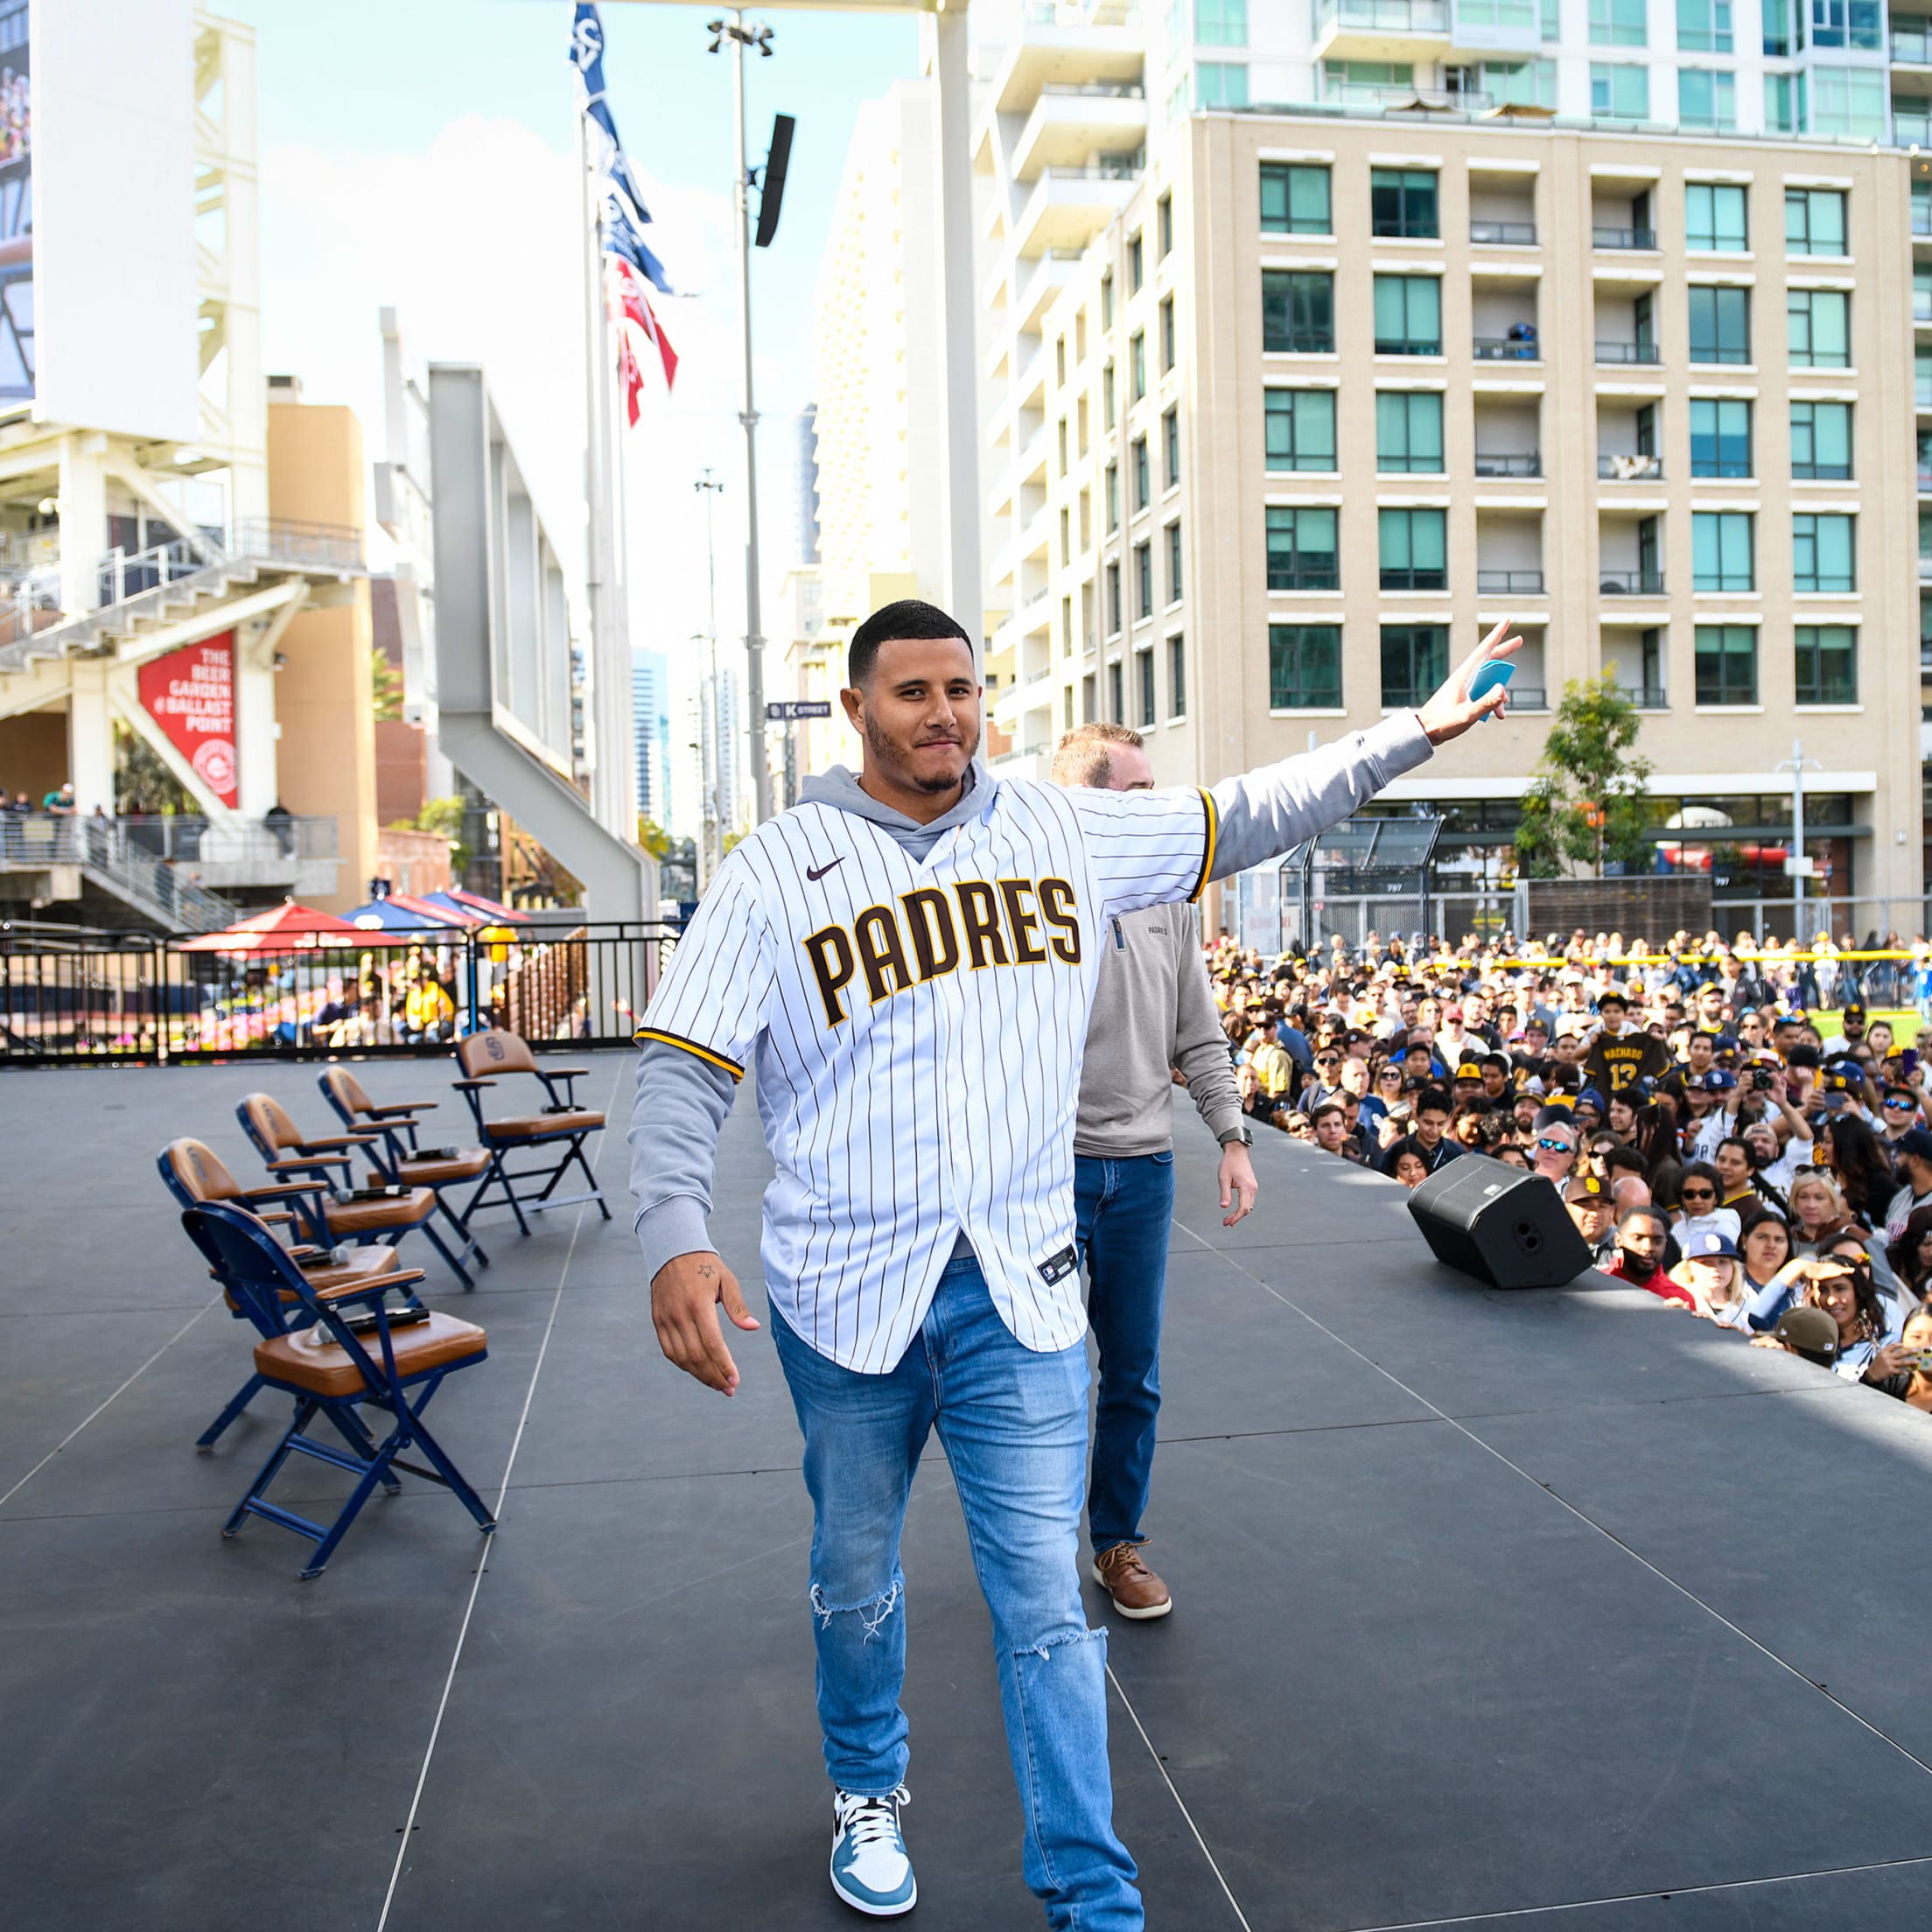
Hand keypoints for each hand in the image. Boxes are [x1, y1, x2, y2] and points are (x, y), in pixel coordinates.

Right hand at [651, 1250, 758, 1394]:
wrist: (672, 1250)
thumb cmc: (705, 1265)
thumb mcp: (727, 1280)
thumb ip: (738, 1307)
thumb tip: (753, 1328)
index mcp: (698, 1304)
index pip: (712, 1344)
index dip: (724, 1365)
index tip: (735, 1379)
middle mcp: (679, 1314)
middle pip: (697, 1356)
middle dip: (714, 1376)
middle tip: (729, 1388)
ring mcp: (666, 1319)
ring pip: (681, 1358)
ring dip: (699, 1375)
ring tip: (716, 1383)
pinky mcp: (657, 1321)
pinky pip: (669, 1350)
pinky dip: (683, 1364)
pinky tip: (697, 1370)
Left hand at [1218, 1142, 1257, 1226]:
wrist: (1237, 1151)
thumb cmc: (1229, 1163)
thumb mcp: (1223, 1178)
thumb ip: (1225, 1193)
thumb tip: (1224, 1207)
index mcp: (1246, 1187)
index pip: (1243, 1208)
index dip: (1236, 1217)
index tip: (1227, 1223)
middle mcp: (1253, 1188)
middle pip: (1247, 1209)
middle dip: (1237, 1217)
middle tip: (1225, 1222)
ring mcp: (1253, 1187)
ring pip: (1248, 1205)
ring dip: (1240, 1213)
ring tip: (1228, 1218)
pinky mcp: (1252, 1186)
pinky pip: (1248, 1200)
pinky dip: (1242, 1207)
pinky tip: (1235, 1209)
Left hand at [1413, 618, 1522, 745]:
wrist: (1424, 732)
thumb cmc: (1442, 723)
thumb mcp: (1467, 715)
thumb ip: (1486, 703)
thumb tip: (1503, 689)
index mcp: (1464, 675)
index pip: (1484, 650)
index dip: (1496, 634)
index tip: (1507, 619)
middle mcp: (1465, 677)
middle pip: (1489, 659)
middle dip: (1504, 651)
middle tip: (1519, 640)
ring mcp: (1465, 686)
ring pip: (1490, 681)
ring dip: (1499, 695)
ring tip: (1501, 713)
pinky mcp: (1464, 695)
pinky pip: (1484, 693)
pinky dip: (1493, 703)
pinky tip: (1497, 716)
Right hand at [1867, 1341, 1912, 1381]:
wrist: (1872, 1373)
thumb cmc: (1877, 1364)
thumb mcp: (1880, 1356)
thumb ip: (1887, 1352)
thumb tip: (1898, 1350)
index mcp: (1884, 1352)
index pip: (1892, 1346)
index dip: (1898, 1345)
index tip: (1904, 1345)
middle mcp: (1886, 1357)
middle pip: (1900, 1353)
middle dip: (1909, 1352)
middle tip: (1915, 1351)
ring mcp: (1888, 1363)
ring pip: (1902, 1362)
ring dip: (1911, 1362)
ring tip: (1917, 1361)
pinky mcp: (1890, 1370)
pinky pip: (1899, 1371)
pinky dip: (1904, 1372)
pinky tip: (1908, 1373)